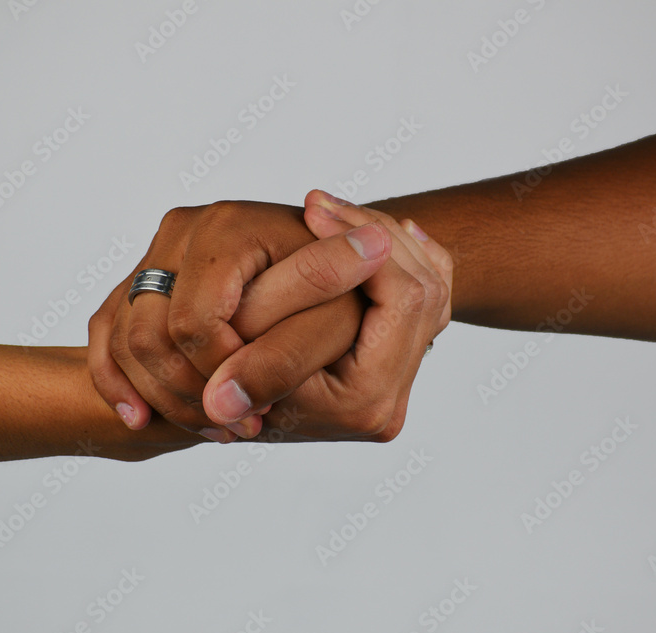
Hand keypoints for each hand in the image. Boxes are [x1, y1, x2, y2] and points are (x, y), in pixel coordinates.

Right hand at [88, 200, 388, 442]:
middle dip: (189, 393)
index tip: (261, 408)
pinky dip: (118, 380)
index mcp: (228, 229)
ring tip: (216, 430)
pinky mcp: (146, 274)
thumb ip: (283, 351)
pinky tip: (140, 420)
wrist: (339, 263)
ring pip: (126, 338)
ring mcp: (159, 250)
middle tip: (240, 430)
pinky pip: (107, 331)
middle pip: (150, 333)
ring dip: (160, 396)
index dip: (223, 375)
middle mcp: (183, 230)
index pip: (193, 322)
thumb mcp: (334, 315)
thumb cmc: (346, 288)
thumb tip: (227, 399)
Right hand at [201, 190, 452, 441]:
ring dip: (384, 236)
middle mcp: (389, 402)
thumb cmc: (226, 388)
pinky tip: (362, 231)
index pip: (401, 299)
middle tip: (319, 201)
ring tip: (329, 210)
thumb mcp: (247, 352)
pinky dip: (400, 254)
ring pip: (430, 284)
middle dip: (376, 230)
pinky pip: (424, 295)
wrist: (227, 409)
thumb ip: (270, 335)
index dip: (360, 244)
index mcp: (363, 401)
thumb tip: (274, 322)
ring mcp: (398, 385)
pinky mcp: (395, 368)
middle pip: (423, 288)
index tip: (311, 210)